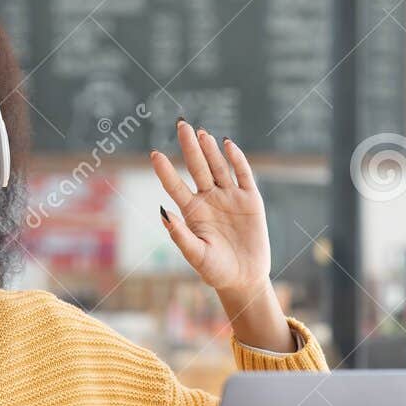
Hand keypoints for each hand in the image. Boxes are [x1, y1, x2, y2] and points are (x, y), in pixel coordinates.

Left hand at [151, 120, 294, 351]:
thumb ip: (181, 235)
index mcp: (193, 212)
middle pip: (198, 168)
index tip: (154, 155)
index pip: (175, 186)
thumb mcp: (196, 256)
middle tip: (181, 125)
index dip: (165, 171)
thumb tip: (163, 212)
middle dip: (190, 147)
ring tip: (201, 132)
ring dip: (210, 150)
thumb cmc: (216, 271)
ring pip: (219, 167)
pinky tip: (228, 145)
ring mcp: (230, 197)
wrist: (245, 280)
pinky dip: (237, 160)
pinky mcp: (250, 200)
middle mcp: (210, 200)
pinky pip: (243, 175)